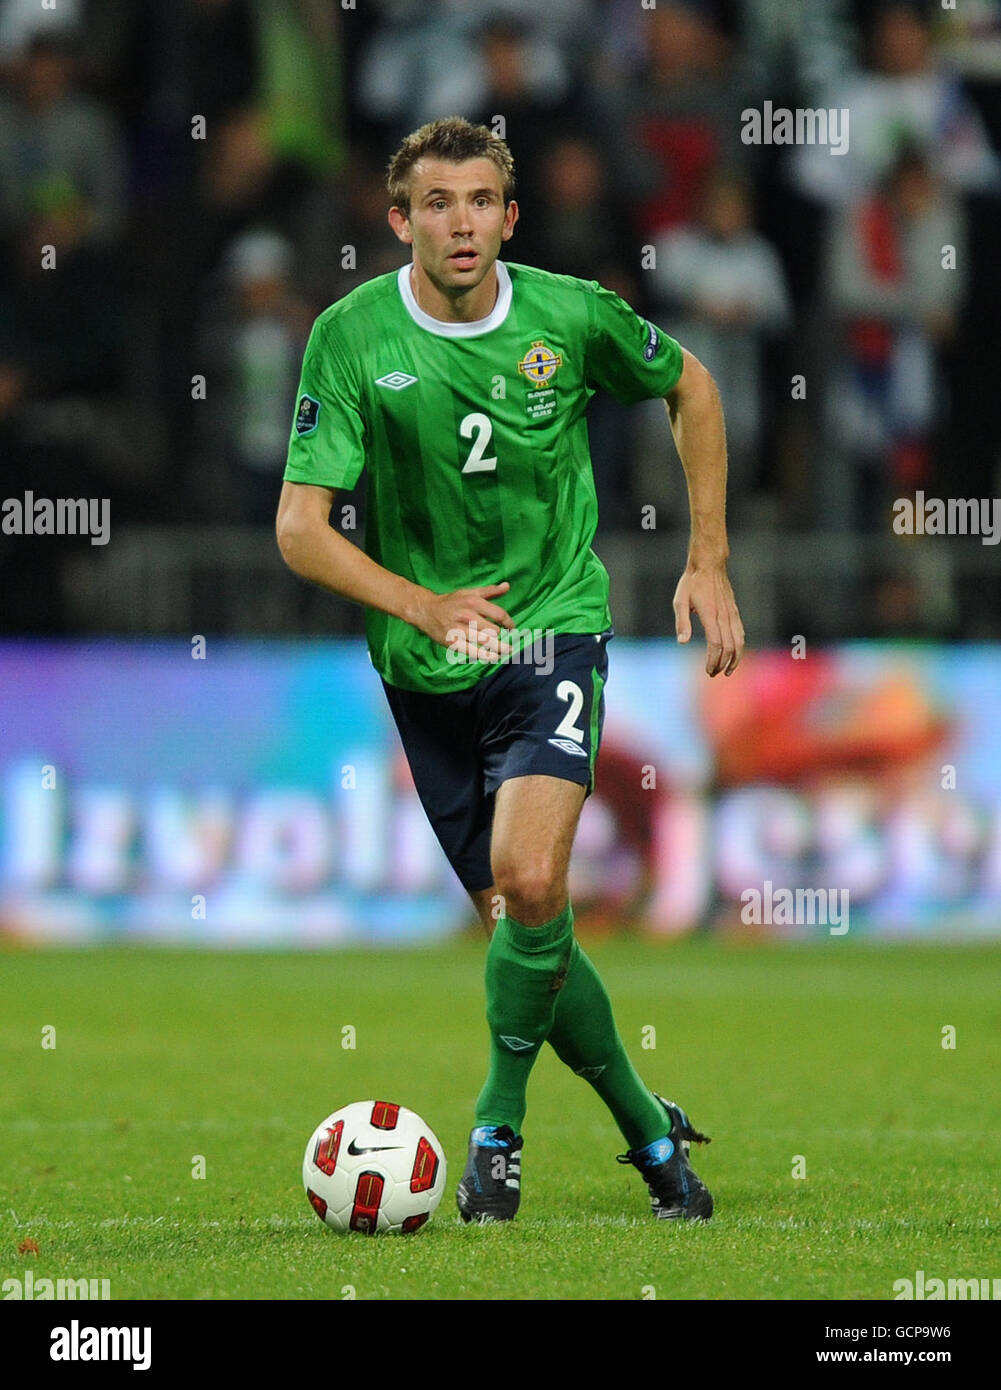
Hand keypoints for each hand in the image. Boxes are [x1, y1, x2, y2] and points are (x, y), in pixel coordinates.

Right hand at [411, 581, 515, 661]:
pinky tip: (494, 657)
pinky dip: (486, 656)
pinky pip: (472, 652)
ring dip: (499, 649)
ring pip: (485, 642)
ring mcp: (459, 630)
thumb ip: (490, 591)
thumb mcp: (469, 593)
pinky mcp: (452, 642)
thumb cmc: (451, 602)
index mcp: (473, 602)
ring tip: (507, 651)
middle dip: (504, 638)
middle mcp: (467, 615)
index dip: (509, 623)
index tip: (512, 628)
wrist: (426, 611)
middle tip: (509, 643)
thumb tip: (507, 586)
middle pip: (494, 630)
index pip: (499, 614)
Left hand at [673, 560, 744, 676]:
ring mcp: (732, 613)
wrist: (709, 564)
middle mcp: (724, 616)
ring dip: (735, 659)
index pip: (716, 644)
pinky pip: (741, 633)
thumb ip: (682, 622)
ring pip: (739, 641)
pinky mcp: (735, 611)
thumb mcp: (680, 600)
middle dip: (722, 664)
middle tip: (714, 674)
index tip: (707, 670)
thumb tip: (682, 642)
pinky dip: (739, 647)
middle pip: (729, 647)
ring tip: (727, 670)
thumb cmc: (692, 582)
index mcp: (710, 614)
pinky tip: (734, 654)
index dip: (713, 660)